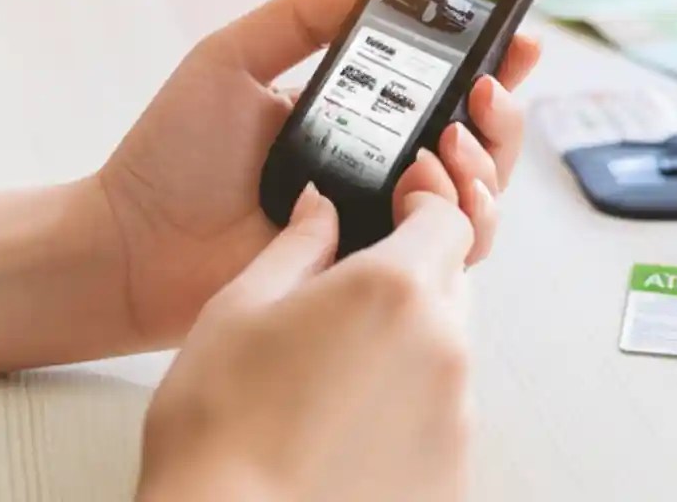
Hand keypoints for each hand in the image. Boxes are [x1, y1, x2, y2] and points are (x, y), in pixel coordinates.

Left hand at [99, 0, 539, 346]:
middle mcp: (385, 167)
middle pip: (481, 142)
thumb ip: (304, 14)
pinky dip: (464, 220)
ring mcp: (384, 222)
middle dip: (503, 113)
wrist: (134, 245)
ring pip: (480, 195)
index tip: (517, 37)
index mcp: (361, 114)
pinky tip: (438, 194)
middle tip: (486, 92)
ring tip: (450, 143)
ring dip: (486, 164)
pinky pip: (450, 250)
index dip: (493, 63)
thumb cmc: (174, 154)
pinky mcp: (377, 271)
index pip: (446, 86)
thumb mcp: (235, 57)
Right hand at [139, 184, 473, 501]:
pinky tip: (348, 432)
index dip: (422, 211)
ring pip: (447, 353)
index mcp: (395, 289)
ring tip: (333, 385)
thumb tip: (322, 207)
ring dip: (409, 350)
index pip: (449, 221)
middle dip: (410, 283)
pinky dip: (410, 411)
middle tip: (345, 310)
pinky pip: (443, 417)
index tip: (396, 217)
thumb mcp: (237, 310)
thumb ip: (297, 246)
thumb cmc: (220, 433)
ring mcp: (457, 413)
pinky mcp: (455, 469)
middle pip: (450, 286)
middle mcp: (444, 345)